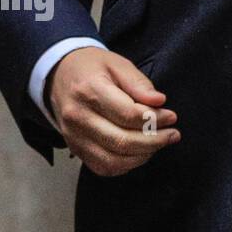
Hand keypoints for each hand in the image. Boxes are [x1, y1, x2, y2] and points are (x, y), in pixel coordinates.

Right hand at [47, 47, 179, 175]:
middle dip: (153, 141)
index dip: (154, 119)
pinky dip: (125, 165)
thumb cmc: (93, 68)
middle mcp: (78, 117)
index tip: (172, 116)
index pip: (127, 114)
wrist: (58, 75)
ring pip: (111, 160)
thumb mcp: (118, 64)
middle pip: (120, 141)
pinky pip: (101, 167)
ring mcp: (74, 137)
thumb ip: (139, 83)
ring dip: (141, 156)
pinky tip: (141, 152)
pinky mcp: (75, 148)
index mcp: (90, 91)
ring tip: (160, 143)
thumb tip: (159, 101)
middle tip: (173, 135)